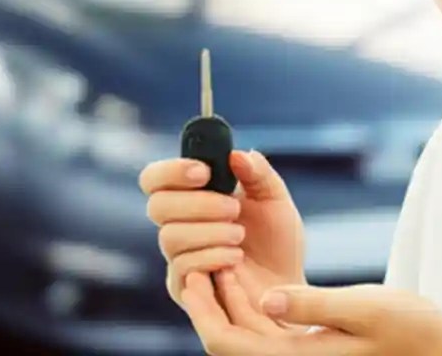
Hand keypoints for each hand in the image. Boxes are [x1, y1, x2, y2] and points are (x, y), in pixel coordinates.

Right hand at [140, 150, 305, 308]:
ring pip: (169, 236)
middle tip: (233, 208)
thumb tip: (236, 154)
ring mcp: (177, 256)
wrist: (286, 286)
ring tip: (240, 235)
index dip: (171, 171)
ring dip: (209, 232)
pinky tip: (236, 258)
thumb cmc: (277, 240)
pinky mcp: (183, 286)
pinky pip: (181, 266)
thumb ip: (258, 173)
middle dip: (197, 203)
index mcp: (191, 196)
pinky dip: (211, 256)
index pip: (156, 179)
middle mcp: (177, 223)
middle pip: (157, 205)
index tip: (204, 171)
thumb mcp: (274, 199)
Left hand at [182, 270, 441, 355]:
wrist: (437, 352)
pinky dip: (248, 301)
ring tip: (221, 254)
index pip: (226, 343)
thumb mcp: (365, 308)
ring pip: (243, 331)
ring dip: (227, 298)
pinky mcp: (307, 348)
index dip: (203, 308)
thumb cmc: (411, 330)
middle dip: (208, 298)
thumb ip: (313, 305)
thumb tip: (266, 298)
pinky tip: (249, 272)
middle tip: (201, 252)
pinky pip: (262, 328)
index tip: (196, 268)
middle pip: (227, 337)